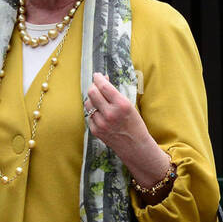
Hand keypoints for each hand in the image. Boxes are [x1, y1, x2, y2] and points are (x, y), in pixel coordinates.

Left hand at [84, 72, 170, 189]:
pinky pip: (89, 115)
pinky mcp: (96, 130)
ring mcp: (101, 123)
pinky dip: (93, 112)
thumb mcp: (129, 105)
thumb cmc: (134, 124)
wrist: (135, 146)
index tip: (97, 75)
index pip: (103, 86)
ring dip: (92, 99)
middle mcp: (110, 113)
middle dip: (93, 86)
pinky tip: (101, 113)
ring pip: (88, 104)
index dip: (98, 78)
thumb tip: (102, 80)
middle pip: (92, 92)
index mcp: (121, 105)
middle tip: (97, 86)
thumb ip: (114, 94)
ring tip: (99, 100)